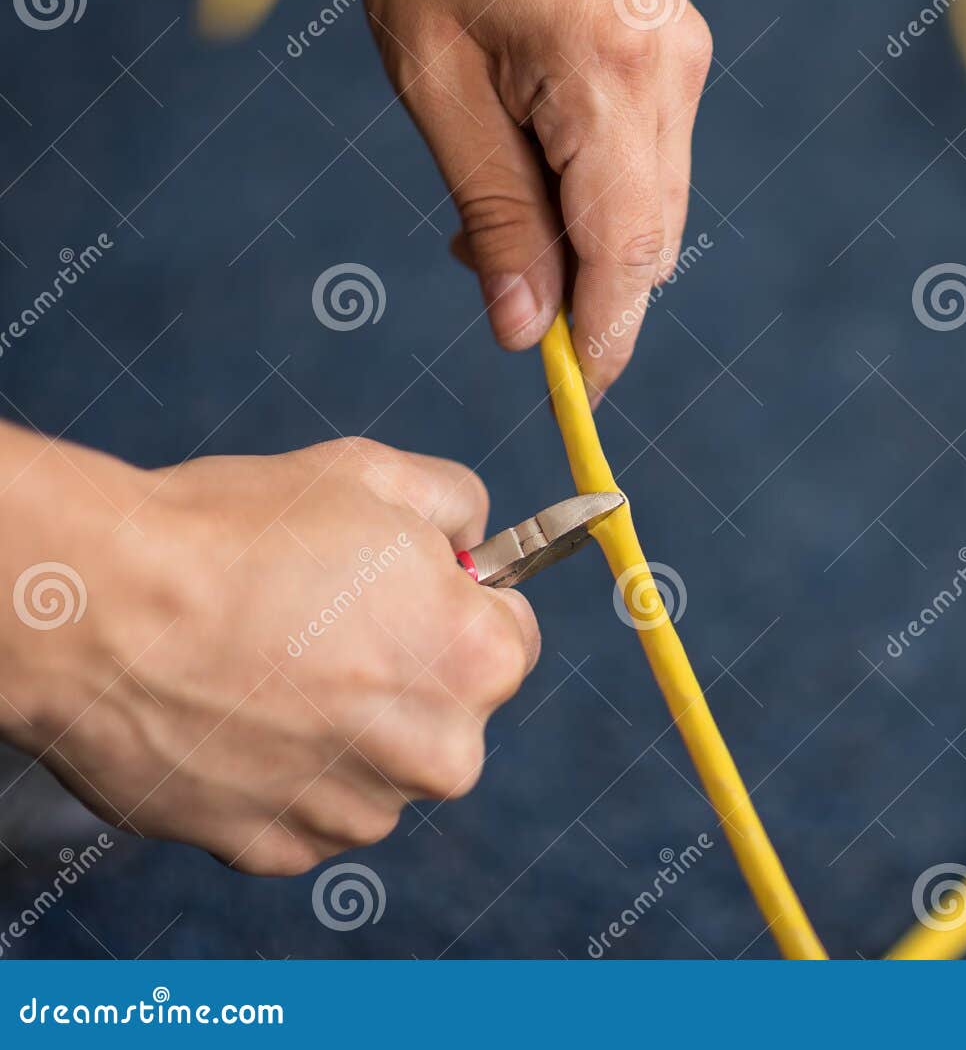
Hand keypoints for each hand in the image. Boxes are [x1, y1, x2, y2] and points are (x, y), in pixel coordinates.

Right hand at [1, 437, 537, 875]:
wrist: (97, 608)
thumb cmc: (237, 534)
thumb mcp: (375, 476)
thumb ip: (457, 506)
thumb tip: (475, 538)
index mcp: (481, 661)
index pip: (508, 637)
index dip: (453, 604)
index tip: (399, 592)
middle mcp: (442, 755)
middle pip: (447, 709)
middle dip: (402, 672)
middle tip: (316, 624)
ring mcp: (359, 813)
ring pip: (377, 765)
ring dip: (342, 729)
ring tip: (261, 669)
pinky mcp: (280, 850)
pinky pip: (306, 809)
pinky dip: (279, 774)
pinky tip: (229, 719)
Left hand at [360, 0, 713, 397]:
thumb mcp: (434, 79)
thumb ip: (491, 211)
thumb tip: (527, 330)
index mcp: (613, 79)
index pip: (627, 256)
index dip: (605, 340)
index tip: (575, 400)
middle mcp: (672, 76)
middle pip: (651, 241)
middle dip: (588, 297)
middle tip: (501, 301)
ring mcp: (682, 60)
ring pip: (654, 206)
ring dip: (587, 246)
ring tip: (494, 225)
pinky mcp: (673, 48)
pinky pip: (648, 158)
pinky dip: (597, 194)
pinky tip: (528, 172)